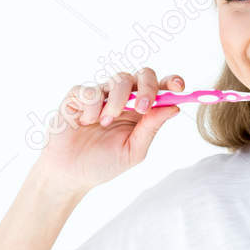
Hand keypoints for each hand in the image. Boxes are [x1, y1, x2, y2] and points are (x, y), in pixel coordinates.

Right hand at [37, 67, 185, 194]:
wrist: (70, 174)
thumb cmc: (102, 164)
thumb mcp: (133, 151)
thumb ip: (151, 128)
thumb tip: (174, 107)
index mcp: (139, 112)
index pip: (160, 88)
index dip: (172, 82)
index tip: (179, 88)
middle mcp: (123, 99)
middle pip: (143, 75)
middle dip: (147, 87)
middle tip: (142, 108)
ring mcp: (101, 96)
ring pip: (119, 79)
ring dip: (118, 101)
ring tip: (106, 123)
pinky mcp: (78, 96)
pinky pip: (92, 89)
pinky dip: (93, 106)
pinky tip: (86, 122)